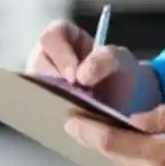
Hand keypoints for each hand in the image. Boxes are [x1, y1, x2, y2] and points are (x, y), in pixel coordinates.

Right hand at [25, 20, 153, 113]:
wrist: (129, 99)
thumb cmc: (119, 71)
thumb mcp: (119, 60)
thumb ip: (104, 60)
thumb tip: (81, 77)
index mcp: (61, 38)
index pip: (51, 37)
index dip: (61, 55)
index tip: (75, 78)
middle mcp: (44, 60)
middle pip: (36, 67)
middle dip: (55, 86)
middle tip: (75, 101)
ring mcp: (41, 84)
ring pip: (35, 93)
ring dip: (53, 105)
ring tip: (74, 116)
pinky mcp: (45, 108)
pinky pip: (42, 113)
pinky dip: (55, 120)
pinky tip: (72, 128)